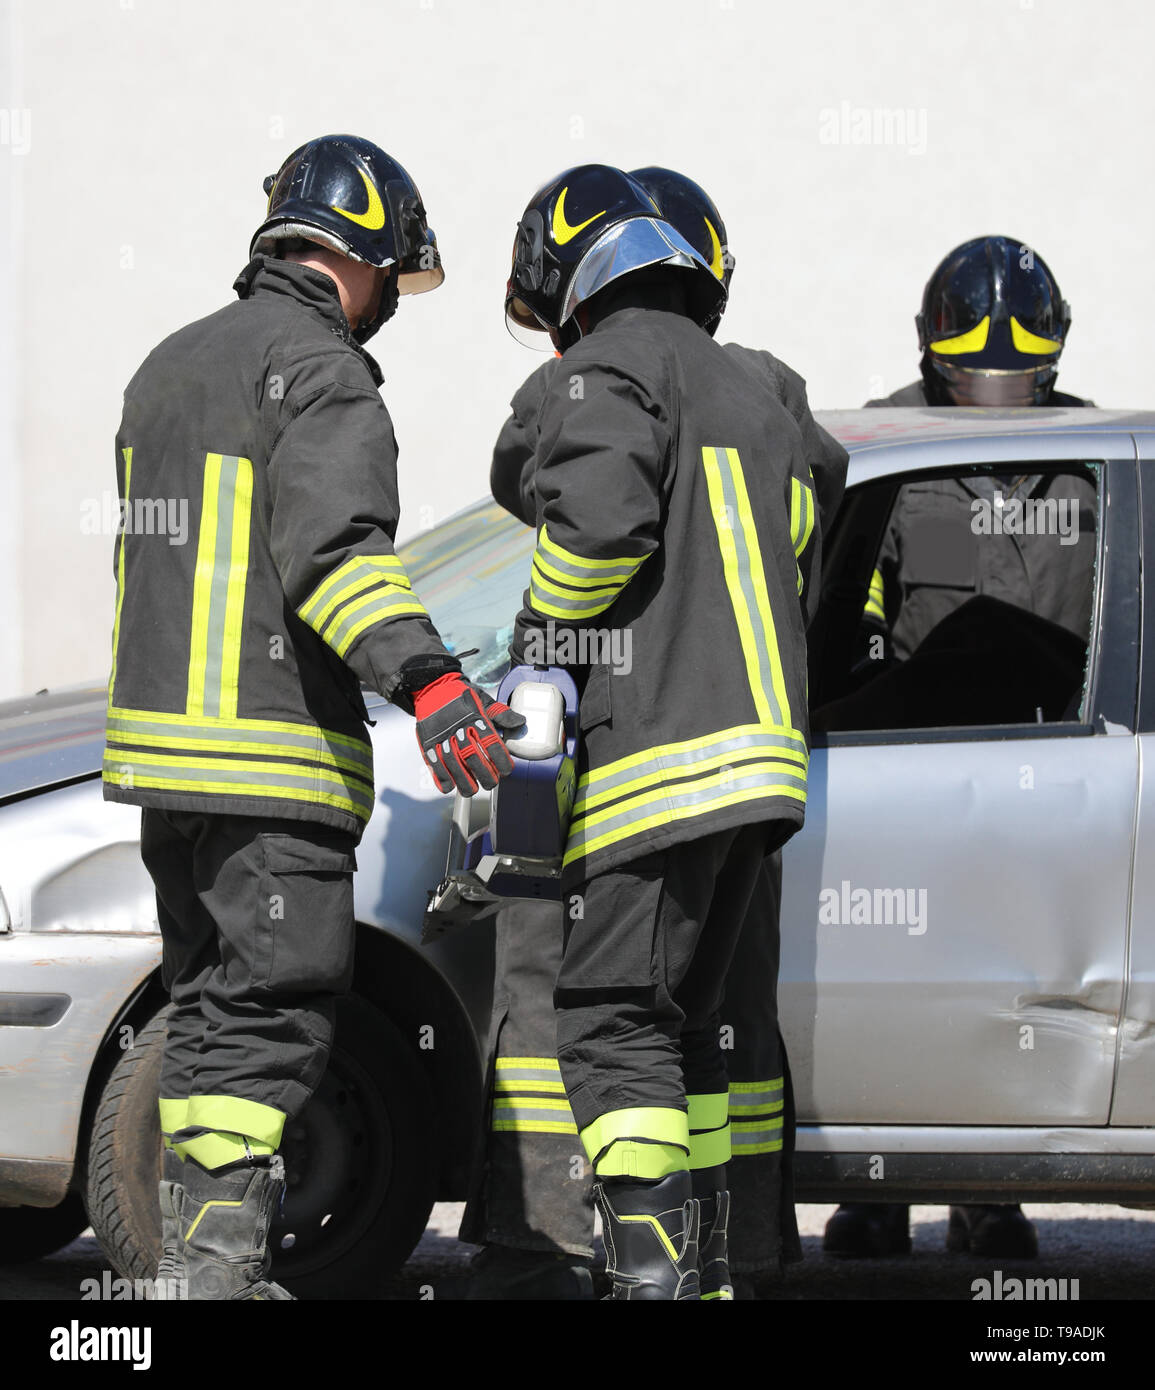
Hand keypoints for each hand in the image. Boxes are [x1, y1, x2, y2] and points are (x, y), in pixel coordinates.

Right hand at [413, 673, 523, 794]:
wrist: (432, 687)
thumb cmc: (460, 695)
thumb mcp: (482, 699)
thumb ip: (500, 713)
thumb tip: (520, 722)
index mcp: (474, 717)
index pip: (490, 742)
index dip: (500, 759)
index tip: (507, 770)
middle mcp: (458, 727)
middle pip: (472, 756)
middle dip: (483, 774)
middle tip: (491, 784)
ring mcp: (441, 735)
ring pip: (453, 763)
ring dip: (463, 780)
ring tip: (471, 790)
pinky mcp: (427, 741)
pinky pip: (434, 762)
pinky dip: (441, 777)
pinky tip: (449, 787)